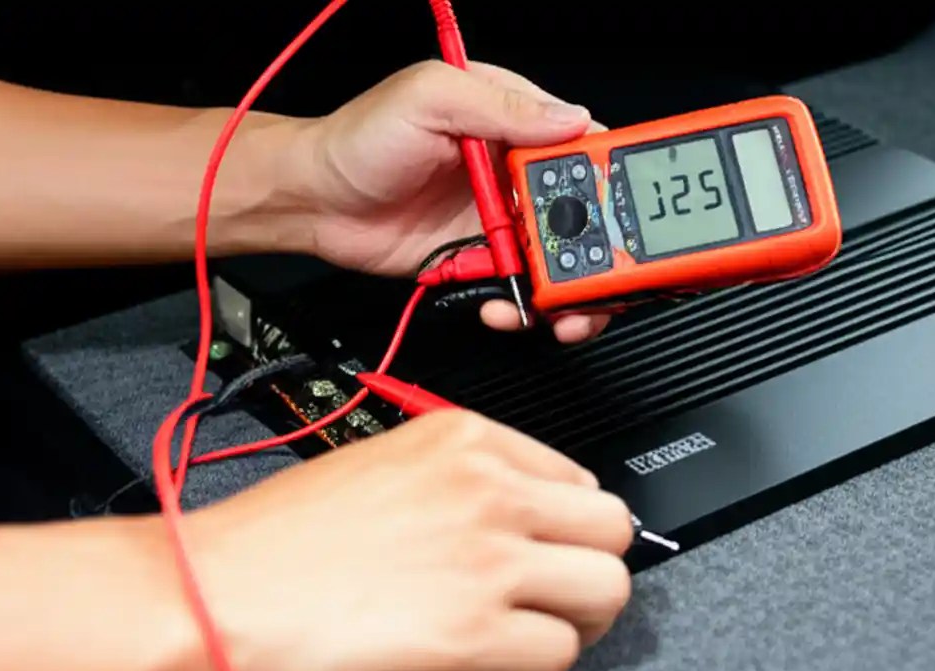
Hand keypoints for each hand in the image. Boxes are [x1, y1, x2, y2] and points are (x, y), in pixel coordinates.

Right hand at [188, 410, 634, 670]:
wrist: (211, 594)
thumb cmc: (272, 540)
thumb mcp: (380, 466)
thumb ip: (458, 481)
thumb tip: (514, 516)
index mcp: (464, 439)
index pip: (578, 474)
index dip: (567, 521)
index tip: (551, 544)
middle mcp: (488, 490)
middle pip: (611, 527)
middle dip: (591, 564)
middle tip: (562, 591)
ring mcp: (487, 560)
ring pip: (606, 589)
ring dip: (578, 618)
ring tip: (539, 628)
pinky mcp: (474, 634)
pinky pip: (560, 653)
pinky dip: (538, 664)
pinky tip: (497, 659)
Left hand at [263, 61, 611, 342]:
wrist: (314, 201)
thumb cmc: (359, 139)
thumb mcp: (431, 98)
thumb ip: (503, 107)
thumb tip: (569, 118)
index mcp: (513, 122)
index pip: (582, 147)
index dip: (610, 178)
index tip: (620, 209)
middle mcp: (514, 173)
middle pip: (586, 213)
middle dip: (604, 250)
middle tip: (598, 275)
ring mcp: (500, 220)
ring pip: (561, 260)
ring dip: (569, 289)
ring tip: (559, 308)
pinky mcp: (480, 260)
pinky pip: (520, 289)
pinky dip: (524, 307)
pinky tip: (507, 309)